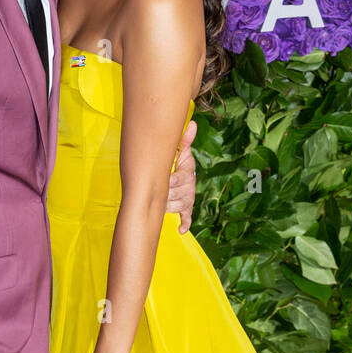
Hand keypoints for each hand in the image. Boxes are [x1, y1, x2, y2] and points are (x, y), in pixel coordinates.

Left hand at [165, 119, 197, 233]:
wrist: (183, 175)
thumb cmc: (178, 162)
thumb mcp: (181, 151)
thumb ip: (184, 140)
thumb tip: (192, 123)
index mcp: (187, 173)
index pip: (178, 179)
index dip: (170, 181)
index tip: (165, 179)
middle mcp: (190, 187)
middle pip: (177, 194)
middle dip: (166, 194)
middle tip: (159, 190)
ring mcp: (188, 199)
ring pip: (177, 206)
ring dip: (167, 205)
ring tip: (160, 200)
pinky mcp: (187, 209)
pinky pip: (188, 218)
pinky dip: (185, 224)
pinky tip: (181, 229)